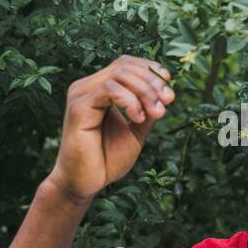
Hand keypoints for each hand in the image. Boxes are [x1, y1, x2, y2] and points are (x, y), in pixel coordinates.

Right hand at [48, 55, 173, 202]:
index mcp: (99, 89)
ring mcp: (80, 95)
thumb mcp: (136, 132)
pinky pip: (108, 89)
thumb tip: (164, 94)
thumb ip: (147, 111)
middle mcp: (87, 87)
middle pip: (125, 66)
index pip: (126, 64)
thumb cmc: (106, 159)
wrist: (85, 183)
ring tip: (156, 113)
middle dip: (152, 82)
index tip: (169, 92)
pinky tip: (138, 117)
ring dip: (145, 91)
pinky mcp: (78, 107)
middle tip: (168, 101)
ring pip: (119, 74)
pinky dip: (129, 100)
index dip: (150, 70)